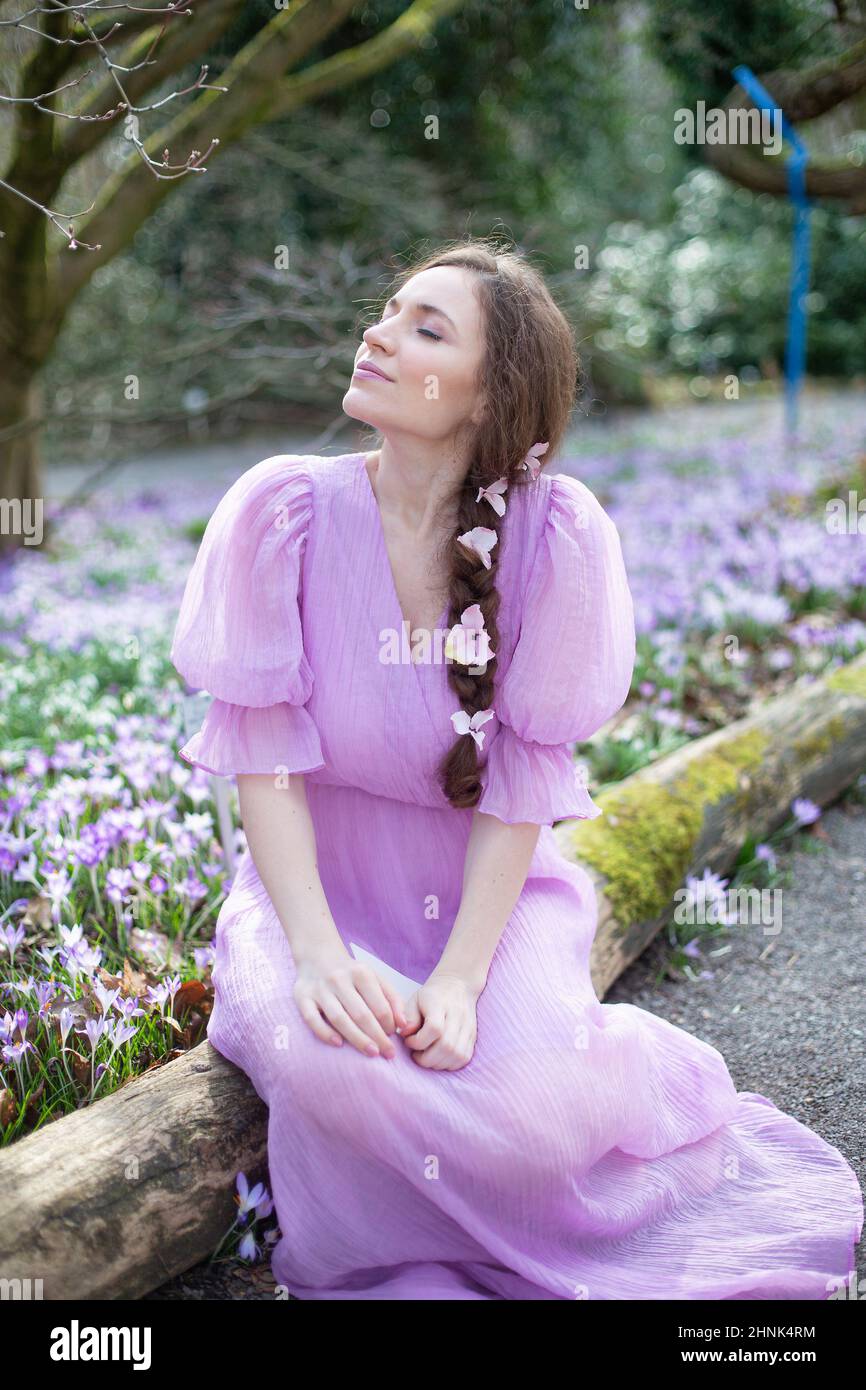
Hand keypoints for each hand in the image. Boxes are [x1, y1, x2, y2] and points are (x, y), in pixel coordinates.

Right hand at [293, 943, 408, 1058]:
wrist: (317, 955)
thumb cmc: (351, 973)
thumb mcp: (374, 978)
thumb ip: (392, 999)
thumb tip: (403, 1025)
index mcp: (361, 973)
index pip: (379, 1004)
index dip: (388, 1024)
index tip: (392, 1037)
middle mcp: (339, 979)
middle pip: (361, 1014)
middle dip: (377, 1036)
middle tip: (388, 1054)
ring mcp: (319, 989)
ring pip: (339, 1018)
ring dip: (357, 1038)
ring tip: (371, 1053)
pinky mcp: (302, 997)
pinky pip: (312, 1019)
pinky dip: (324, 1032)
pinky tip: (338, 1044)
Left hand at [401, 971, 479, 1070]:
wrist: (458, 985)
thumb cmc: (432, 995)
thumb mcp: (415, 999)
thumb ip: (408, 1016)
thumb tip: (405, 1033)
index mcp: (440, 1004)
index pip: (434, 1029)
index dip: (418, 1041)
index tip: (408, 1041)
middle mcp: (458, 1016)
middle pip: (446, 1046)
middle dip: (426, 1058)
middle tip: (415, 1054)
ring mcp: (468, 1028)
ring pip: (456, 1055)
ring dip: (437, 1063)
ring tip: (426, 1057)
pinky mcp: (472, 1037)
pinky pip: (464, 1058)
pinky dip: (449, 1064)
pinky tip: (439, 1058)